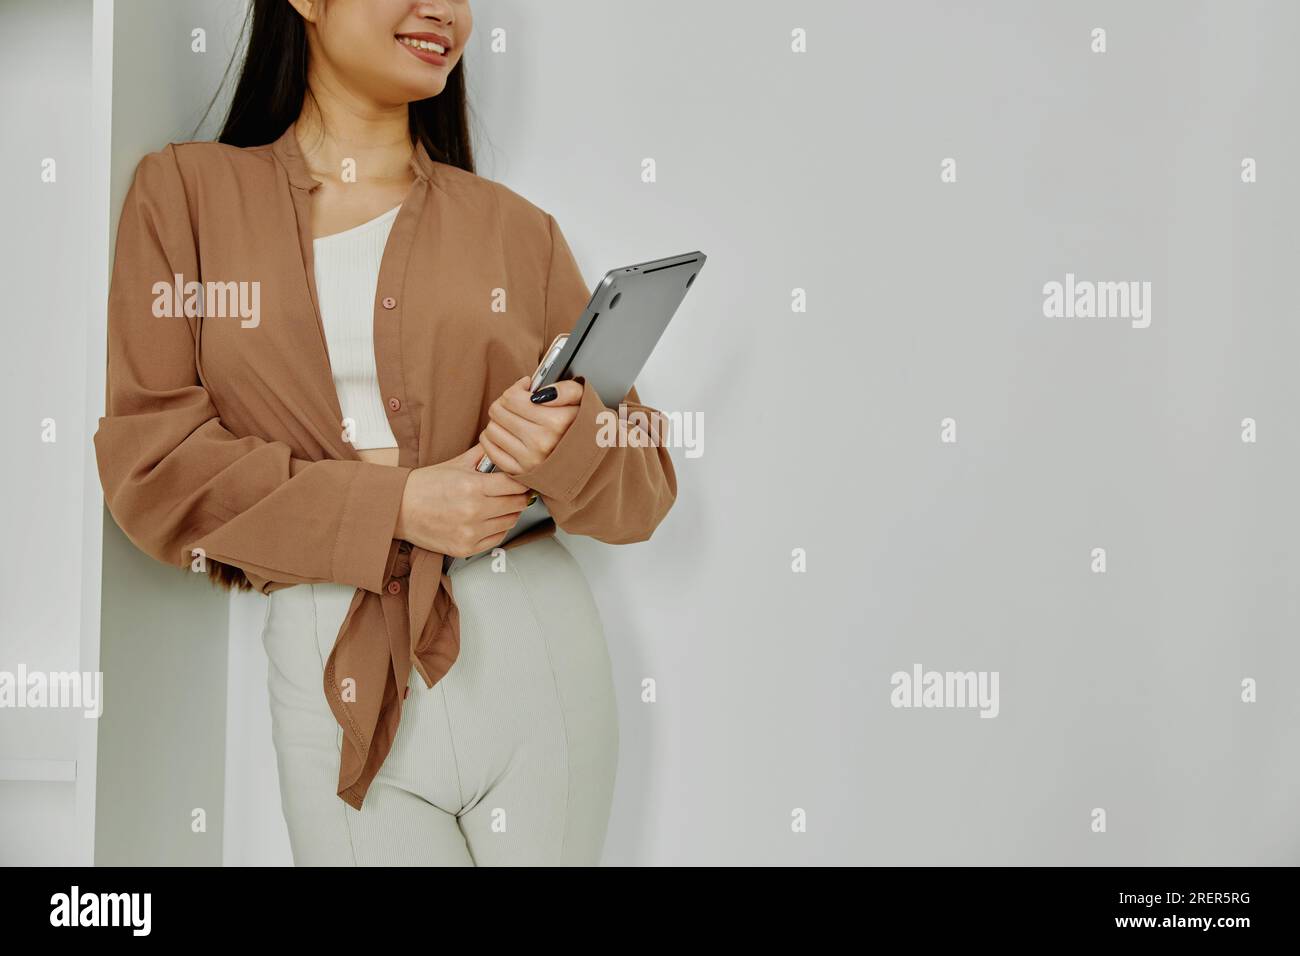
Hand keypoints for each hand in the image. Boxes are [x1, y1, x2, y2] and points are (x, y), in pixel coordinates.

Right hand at [393, 444, 533, 557]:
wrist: (399, 509)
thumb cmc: (425, 485)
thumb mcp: (456, 463)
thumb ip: (482, 453)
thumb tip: (501, 442)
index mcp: (473, 486)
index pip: (515, 485)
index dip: (522, 481)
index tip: (522, 480)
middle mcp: (474, 511)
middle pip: (517, 504)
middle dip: (519, 497)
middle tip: (515, 492)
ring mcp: (470, 532)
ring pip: (510, 522)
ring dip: (510, 513)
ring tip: (501, 505)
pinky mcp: (465, 548)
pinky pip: (497, 539)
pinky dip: (498, 529)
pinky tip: (490, 520)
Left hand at [478, 375, 583, 475]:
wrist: (587, 460)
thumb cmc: (581, 427)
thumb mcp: (582, 400)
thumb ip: (565, 389)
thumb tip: (538, 393)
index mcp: (556, 422)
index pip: (512, 398)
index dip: (516, 390)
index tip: (525, 392)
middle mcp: (541, 442)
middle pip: (498, 411)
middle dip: (504, 403)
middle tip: (516, 406)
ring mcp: (529, 460)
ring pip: (491, 429)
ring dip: (498, 421)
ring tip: (513, 421)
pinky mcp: (519, 472)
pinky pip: (490, 449)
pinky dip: (492, 439)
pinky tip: (506, 435)